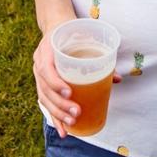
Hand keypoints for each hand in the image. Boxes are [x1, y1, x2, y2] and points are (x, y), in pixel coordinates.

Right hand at [33, 20, 121, 138]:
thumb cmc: (72, 34)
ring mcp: (38, 75)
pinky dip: (54, 117)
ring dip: (58, 113)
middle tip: (76, 113)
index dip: (56, 83)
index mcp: (47, 51)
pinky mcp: (42, 84)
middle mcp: (39, 64)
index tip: (70, 92)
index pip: (47, 69)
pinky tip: (63, 130)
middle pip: (45, 89)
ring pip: (44, 98)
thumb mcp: (82, 39)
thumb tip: (118, 78)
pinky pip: (45, 103)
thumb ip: (98, 57)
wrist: (55, 26)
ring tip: (72, 123)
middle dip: (61, 104)